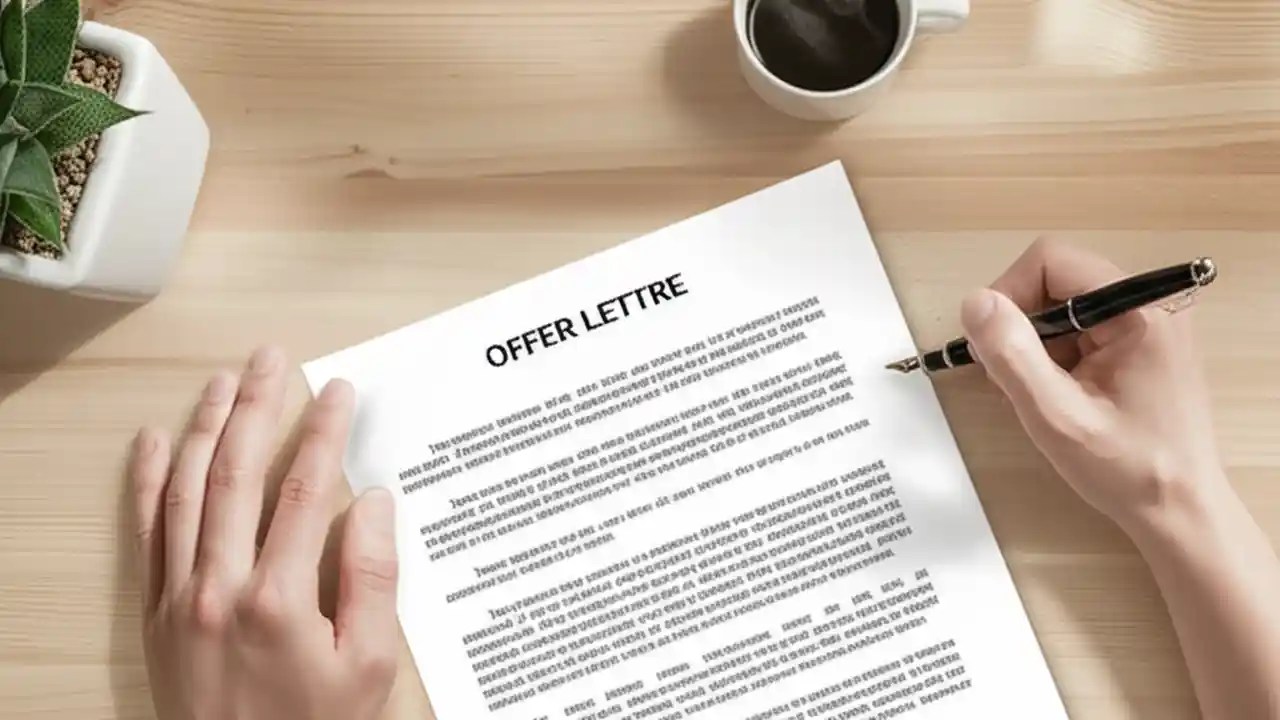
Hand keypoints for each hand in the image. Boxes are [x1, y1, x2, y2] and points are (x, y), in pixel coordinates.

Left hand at [128, 347, 399, 719]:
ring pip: (188, 490)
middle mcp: (219, 587)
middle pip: (238, 472)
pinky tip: (158, 442)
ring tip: (223, 381)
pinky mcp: (157, 613)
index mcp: (278, 597)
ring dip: (205, 427)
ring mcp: (180, 597)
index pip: (303, 489)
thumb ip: (371, 580)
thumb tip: (370, 503)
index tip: (338, 393)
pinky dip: (149, 482)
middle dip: (257, 406)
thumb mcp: (368, 667)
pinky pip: (148, 532)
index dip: (324, 432)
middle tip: (272, 358)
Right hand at [959, 239, 1226, 531]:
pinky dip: (1054, 356)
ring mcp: (1148, 325)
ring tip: (1034, 395)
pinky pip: (1081, 328)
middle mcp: (1150, 305)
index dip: (1008, 293)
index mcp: (1140, 312)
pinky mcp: (1141, 345)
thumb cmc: (1126, 470)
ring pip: (1063, 305)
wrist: (1179, 512)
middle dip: (1019, 324)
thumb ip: (1012, 355)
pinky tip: (1054, 395)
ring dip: (1034, 344)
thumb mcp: (1057, 416)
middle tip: (1007, 378)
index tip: (991, 344)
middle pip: (1056, 280)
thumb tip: (975, 302)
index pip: (1052, 261)